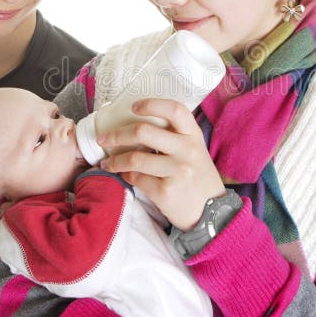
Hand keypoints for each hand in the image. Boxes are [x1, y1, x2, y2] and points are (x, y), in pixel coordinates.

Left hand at [98, 98, 224, 230]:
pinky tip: (122, 174)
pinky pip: (136, 179)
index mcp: (193, 135)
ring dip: (114, 160)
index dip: (152, 104)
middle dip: (117, 135)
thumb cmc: (196, 175)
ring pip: (134, 159)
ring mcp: (177, 172)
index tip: (134, 107)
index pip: (174, 110)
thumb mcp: (194, 149)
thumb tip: (137, 122)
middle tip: (103, 139)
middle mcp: (187, 150)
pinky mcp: (166, 192)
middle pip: (143, 132)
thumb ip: (174, 136)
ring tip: (107, 162)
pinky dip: (124, 176)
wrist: (212, 211)